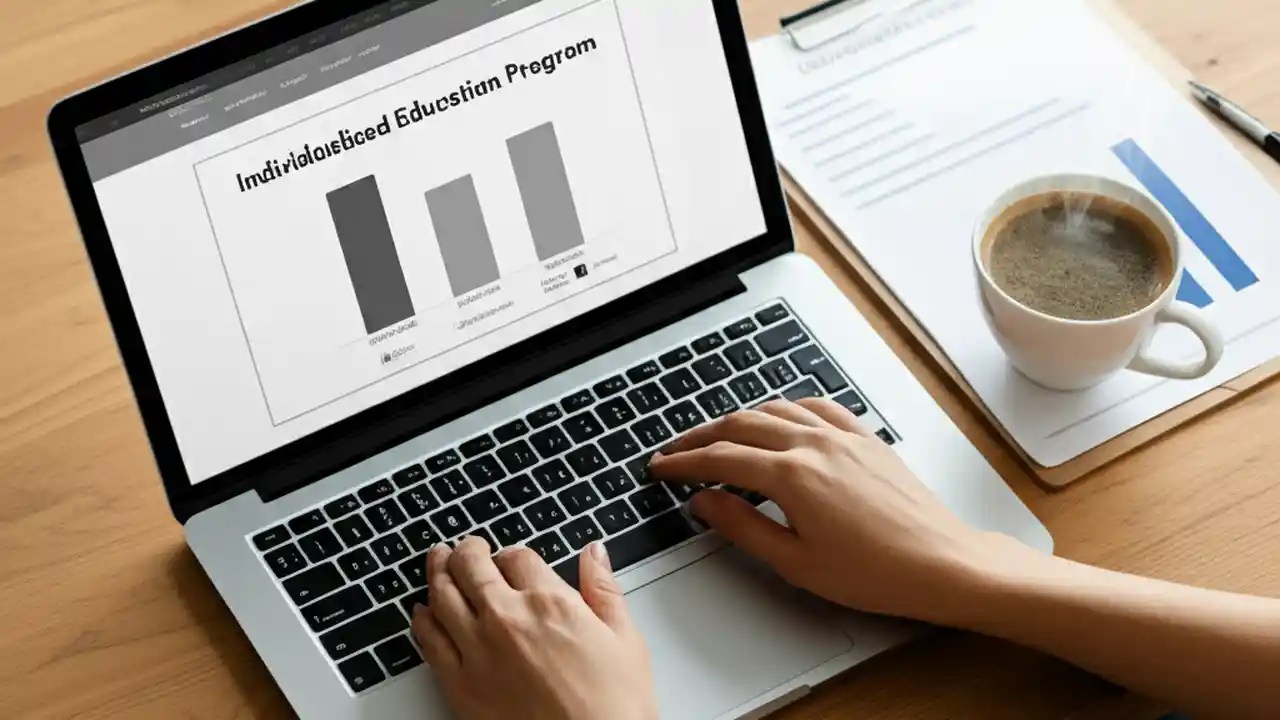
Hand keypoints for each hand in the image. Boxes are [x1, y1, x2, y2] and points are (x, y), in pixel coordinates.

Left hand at [412, 538, 656, 719]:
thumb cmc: (614, 708)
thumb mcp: (625, 640)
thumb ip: (603, 589)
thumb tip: (594, 554)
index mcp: (551, 603)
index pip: (516, 556)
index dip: (511, 553)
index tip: (511, 559)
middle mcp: (509, 620)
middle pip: (471, 566)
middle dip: (467, 551)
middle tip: (466, 549)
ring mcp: (479, 652)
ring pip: (443, 595)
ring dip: (439, 572)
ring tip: (439, 563)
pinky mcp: (459, 685)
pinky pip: (428, 640)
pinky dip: (422, 619)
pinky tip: (423, 613)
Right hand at [650, 398, 1026, 623]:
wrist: (941, 563)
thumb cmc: (876, 572)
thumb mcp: (795, 562)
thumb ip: (743, 527)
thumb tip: (705, 502)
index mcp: (792, 476)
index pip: (720, 459)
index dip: (683, 463)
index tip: (660, 468)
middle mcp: (814, 445)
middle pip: (740, 425)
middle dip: (700, 436)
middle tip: (675, 451)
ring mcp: (842, 436)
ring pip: (774, 410)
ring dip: (737, 419)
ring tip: (716, 435)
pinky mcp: (865, 438)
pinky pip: (815, 406)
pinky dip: (785, 408)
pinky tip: (778, 418)